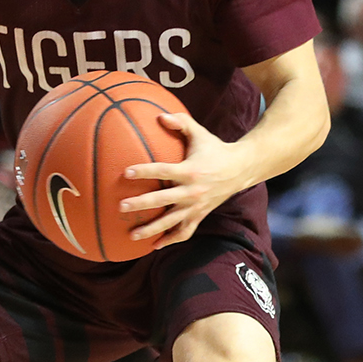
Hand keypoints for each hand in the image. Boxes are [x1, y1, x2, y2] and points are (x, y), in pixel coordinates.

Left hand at [118, 113, 246, 250]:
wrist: (241, 169)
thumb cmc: (216, 149)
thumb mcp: (200, 134)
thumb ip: (181, 122)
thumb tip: (159, 116)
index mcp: (190, 171)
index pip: (163, 171)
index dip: (145, 171)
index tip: (126, 172)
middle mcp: (192, 191)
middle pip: (163, 200)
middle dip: (141, 204)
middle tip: (121, 207)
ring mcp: (196, 206)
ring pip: (171, 222)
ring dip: (151, 229)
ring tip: (132, 234)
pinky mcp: (200, 215)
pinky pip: (185, 231)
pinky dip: (170, 240)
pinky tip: (155, 245)